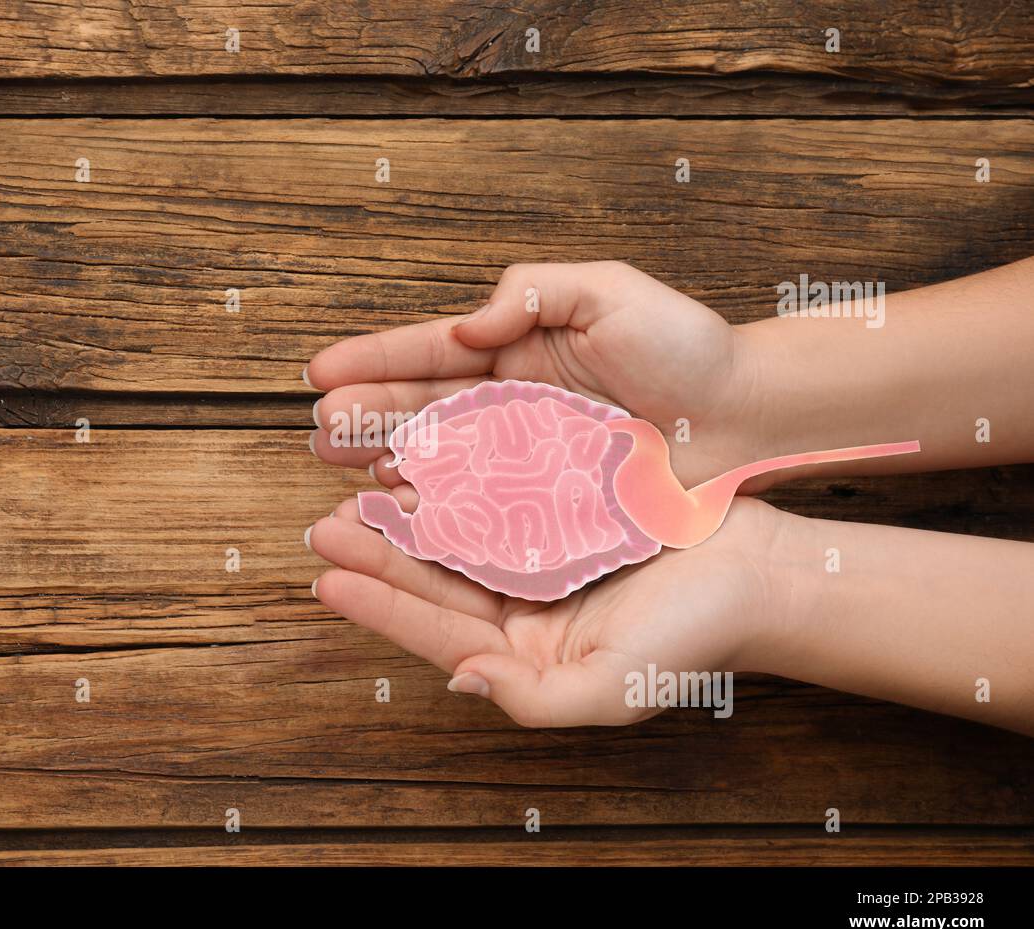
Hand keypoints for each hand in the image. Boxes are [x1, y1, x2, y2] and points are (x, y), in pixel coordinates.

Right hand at [306, 261, 767, 490]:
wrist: (745, 412)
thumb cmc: (685, 344)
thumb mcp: (610, 291)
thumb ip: (534, 291)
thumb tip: (468, 328)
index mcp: (519, 344)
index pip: (432, 350)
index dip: (375, 360)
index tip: (320, 371)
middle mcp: (512, 397)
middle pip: (422, 405)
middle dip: (365, 415)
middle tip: (317, 429)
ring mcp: (527, 449)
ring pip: (440, 454)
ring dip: (387, 458)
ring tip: (341, 468)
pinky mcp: (550, 494)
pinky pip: (481, 499)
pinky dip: (436, 502)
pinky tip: (401, 504)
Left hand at [308, 492, 791, 727]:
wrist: (763, 578)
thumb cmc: (696, 638)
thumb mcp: (612, 687)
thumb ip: (531, 697)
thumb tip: (459, 678)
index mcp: (527, 659)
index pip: (439, 636)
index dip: (382, 607)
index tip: (327, 578)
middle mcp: (525, 617)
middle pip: (436, 585)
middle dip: (377, 556)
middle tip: (322, 526)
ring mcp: (542, 568)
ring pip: (457, 540)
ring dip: (408, 517)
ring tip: (355, 490)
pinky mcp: (563, 522)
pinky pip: (498, 502)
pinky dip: (460, 484)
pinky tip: (425, 462)